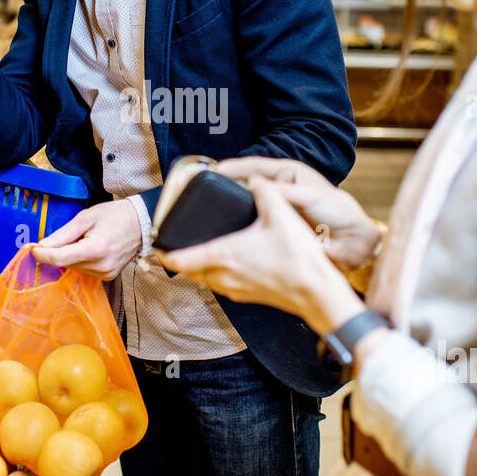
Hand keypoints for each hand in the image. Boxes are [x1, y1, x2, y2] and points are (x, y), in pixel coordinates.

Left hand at [31, 200, 142, 279]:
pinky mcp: (108, 277)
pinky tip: (93, 248)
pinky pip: (85, 270)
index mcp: (95, 249)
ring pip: (74, 268)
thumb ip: (63, 234)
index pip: (60, 258)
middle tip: (72, 235)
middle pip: (66, 263)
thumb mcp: (86, 218)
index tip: (33, 249)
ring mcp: (106, 273)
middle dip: (61, 251)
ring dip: (72, 256)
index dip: (43, 255)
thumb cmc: (115, 216)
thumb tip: (43, 245)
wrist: (141, 222)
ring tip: (88, 239)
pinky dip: (82, 260)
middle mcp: (101, 266)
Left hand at [156, 177, 363, 335]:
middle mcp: (224, 275)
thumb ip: (264, 190)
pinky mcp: (249, 296)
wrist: (318, 293)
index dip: (164, 253)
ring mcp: (236, 289)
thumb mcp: (280, 213)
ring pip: (205, 280)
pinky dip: (217, 274)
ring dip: (199, 268)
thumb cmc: (298, 258)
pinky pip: (222, 285)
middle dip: (180, 259)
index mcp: (224, 255)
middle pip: (189, 272)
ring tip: (202, 249)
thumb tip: (255, 180)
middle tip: (178, 244)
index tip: (158, 244)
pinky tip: (231, 261)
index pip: (180, 260)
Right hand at [215, 157, 383, 272]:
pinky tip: (228, 237)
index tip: (212, 172)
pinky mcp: (275, 232)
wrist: (354, 241)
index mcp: (285, 175)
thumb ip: (284, 192)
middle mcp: (276, 192)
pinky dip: (240, 232)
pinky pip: (253, 230)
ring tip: (209, 216)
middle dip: (225, 190)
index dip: (231, 168)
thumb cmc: (339, 211)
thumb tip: (254, 187)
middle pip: (244, 188)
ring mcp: (274, 213)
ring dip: (231, 213)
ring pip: (246, 210)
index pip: (251, 167)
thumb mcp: (310, 195)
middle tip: (203, 194)